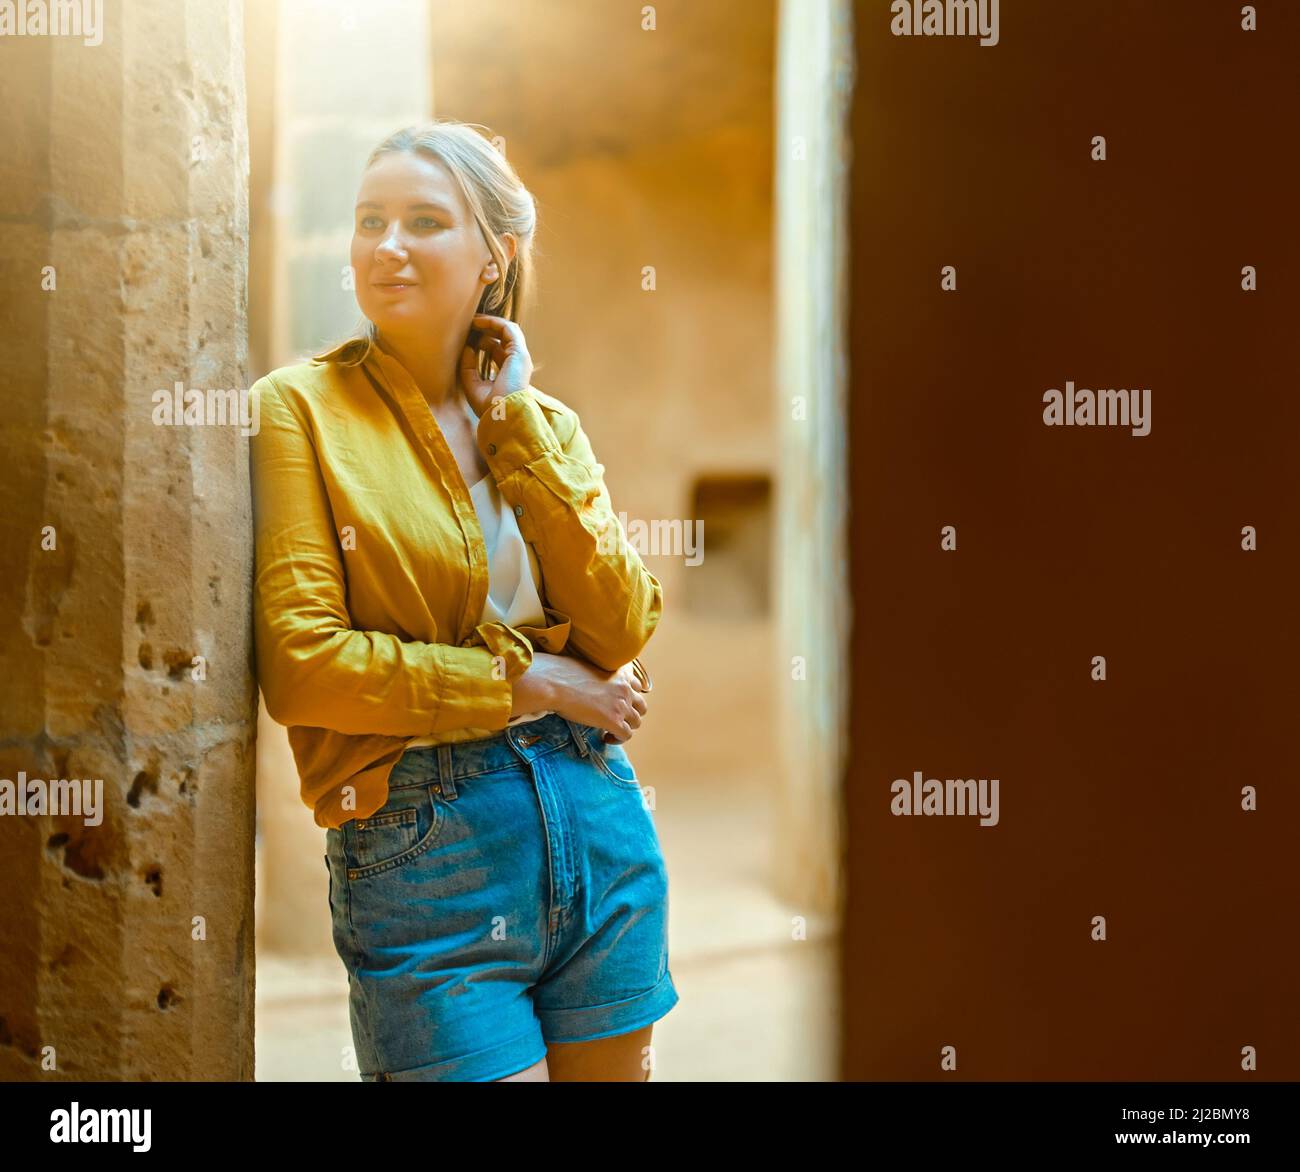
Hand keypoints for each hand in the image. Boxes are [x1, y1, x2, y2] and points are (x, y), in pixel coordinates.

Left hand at [459, 314, 532, 417]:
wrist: (501, 415)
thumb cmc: (489, 407)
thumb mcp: (472, 385)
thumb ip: (468, 367)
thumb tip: (466, 348)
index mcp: (507, 373)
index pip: (495, 350)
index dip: (480, 342)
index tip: (464, 338)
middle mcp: (515, 363)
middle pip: (500, 338)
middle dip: (484, 329)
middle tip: (466, 325)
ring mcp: (519, 357)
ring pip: (506, 330)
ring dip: (488, 323)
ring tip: (471, 320)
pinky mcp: (519, 353)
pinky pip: (508, 329)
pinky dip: (493, 322)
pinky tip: (477, 322)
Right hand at [512, 652, 648, 742]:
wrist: (555, 684)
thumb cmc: (562, 674)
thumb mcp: (588, 667)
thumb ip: (600, 675)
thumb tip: (591, 683)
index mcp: (620, 674)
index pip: (637, 686)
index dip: (629, 697)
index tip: (618, 704)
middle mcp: (625, 688)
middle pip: (641, 706)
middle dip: (631, 714)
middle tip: (616, 719)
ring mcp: (621, 705)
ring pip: (636, 722)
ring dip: (625, 728)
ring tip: (610, 731)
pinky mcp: (614, 720)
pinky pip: (626, 735)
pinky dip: (618, 739)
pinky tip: (605, 737)